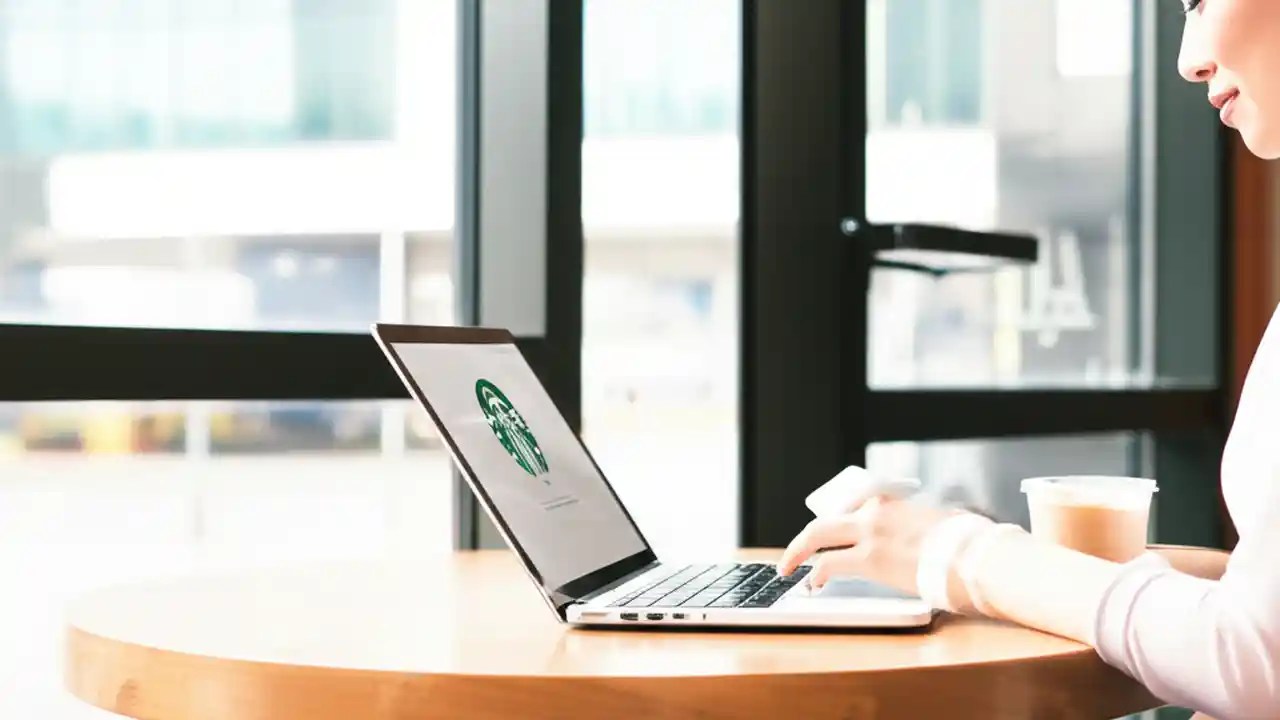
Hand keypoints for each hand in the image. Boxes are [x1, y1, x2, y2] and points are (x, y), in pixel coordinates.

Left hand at [777, 497, 959, 592]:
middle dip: (805, 537)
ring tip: (790, 568)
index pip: (854, 508)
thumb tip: (932, 535)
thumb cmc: (968, 544)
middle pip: (826, 520)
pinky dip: (816, 573)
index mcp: (894, 503)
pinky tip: (812, 582)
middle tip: (796, 550)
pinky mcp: (870, 559)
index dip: (838, 524)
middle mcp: (877, 513)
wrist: (974, 556)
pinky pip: (830, 563)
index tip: (832, 533)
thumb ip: (925, 526)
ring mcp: (871, 534)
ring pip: (819, 536)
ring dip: (799, 553)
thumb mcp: (943, 522)